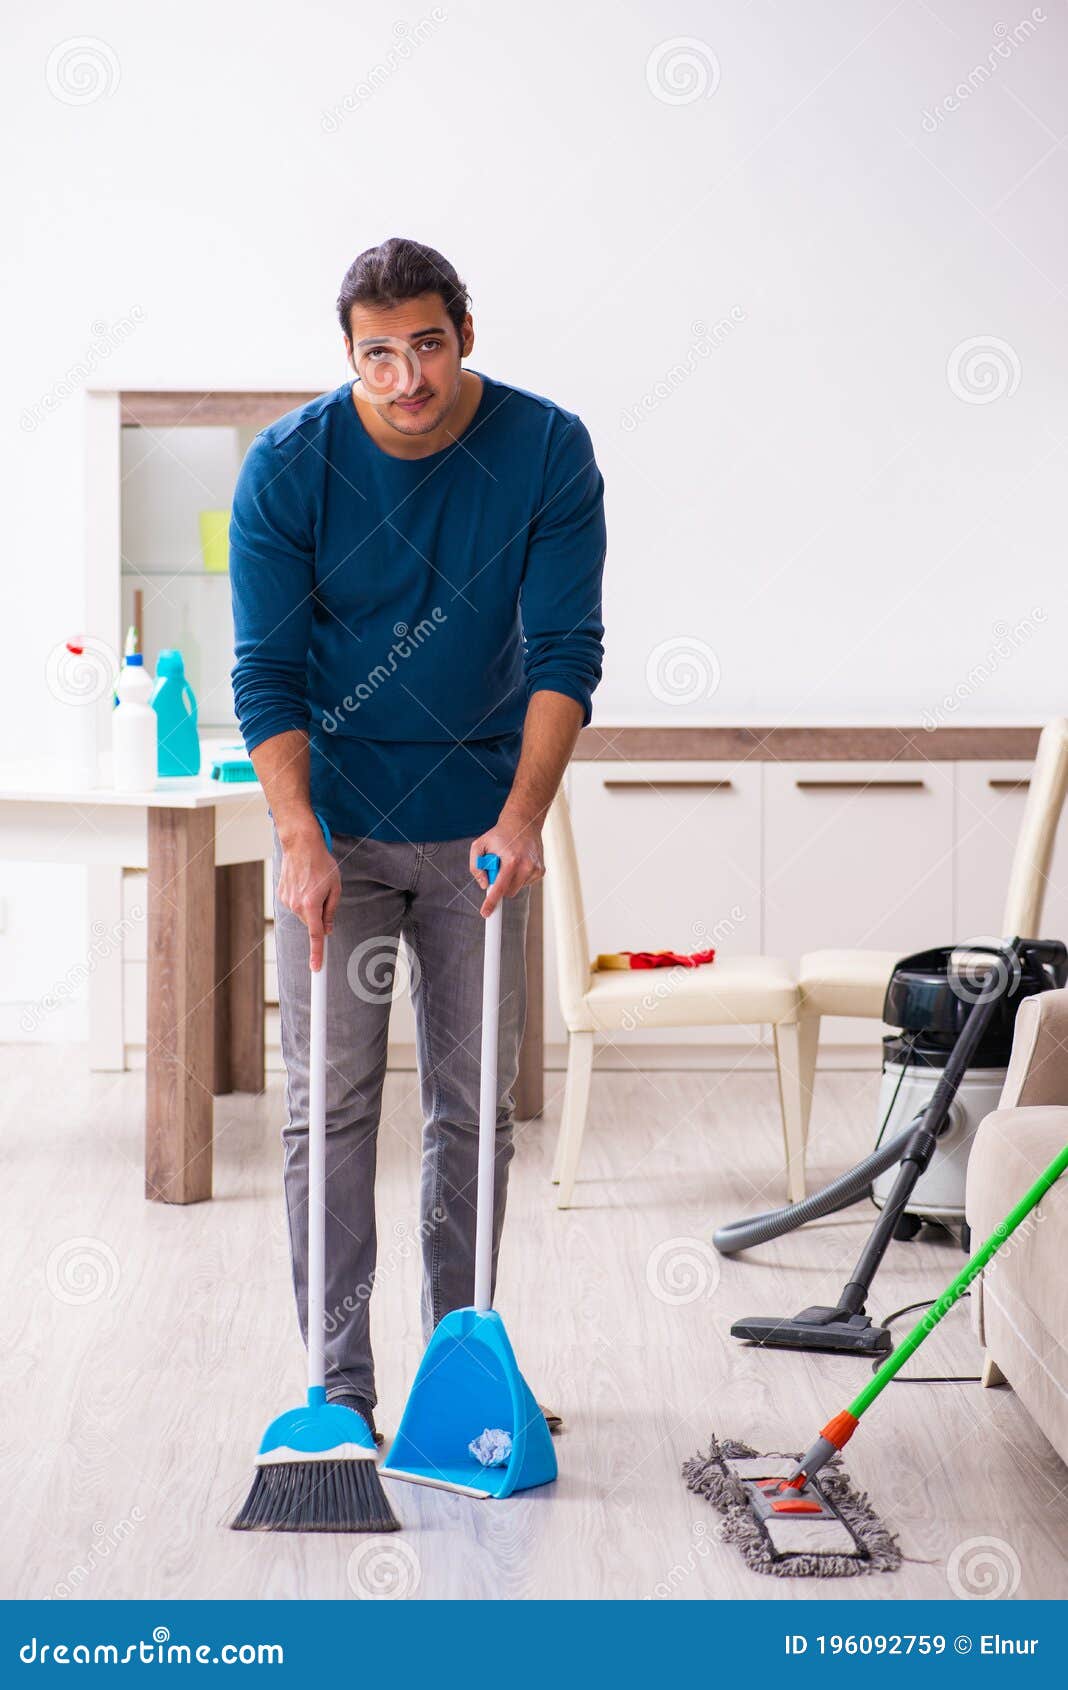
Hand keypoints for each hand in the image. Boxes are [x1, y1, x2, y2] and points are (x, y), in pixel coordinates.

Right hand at [276, 823, 340, 970]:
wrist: (301, 845)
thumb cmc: (322, 864)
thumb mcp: (335, 887)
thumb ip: (331, 911)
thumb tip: (328, 929)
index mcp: (312, 905)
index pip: (315, 936)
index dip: (317, 954)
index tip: (316, 969)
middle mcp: (296, 906)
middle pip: (311, 923)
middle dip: (319, 916)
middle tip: (324, 894)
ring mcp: (286, 901)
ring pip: (303, 914)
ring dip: (310, 905)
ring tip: (312, 883)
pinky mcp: (281, 895)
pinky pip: (295, 905)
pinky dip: (301, 898)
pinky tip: (304, 883)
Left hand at [470, 813, 544, 915]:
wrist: (523, 822)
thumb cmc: (499, 835)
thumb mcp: (479, 845)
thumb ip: (476, 866)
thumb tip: (485, 885)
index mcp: (511, 860)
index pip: (500, 887)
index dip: (491, 902)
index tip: (485, 914)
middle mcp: (526, 866)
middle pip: (508, 892)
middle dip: (500, 885)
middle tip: (497, 868)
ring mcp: (536, 869)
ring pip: (517, 888)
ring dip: (510, 880)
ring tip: (509, 861)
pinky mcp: (541, 871)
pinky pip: (525, 883)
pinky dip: (519, 877)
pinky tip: (519, 862)